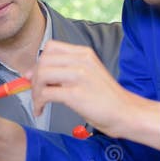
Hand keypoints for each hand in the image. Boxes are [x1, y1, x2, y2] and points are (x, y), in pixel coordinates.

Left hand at [31, 41, 159, 144]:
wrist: (126, 113)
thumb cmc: (107, 99)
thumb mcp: (88, 75)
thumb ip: (66, 71)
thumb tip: (33, 73)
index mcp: (85, 54)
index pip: (51, 47)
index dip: (39, 62)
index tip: (35, 76)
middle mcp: (82, 61)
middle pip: (43, 60)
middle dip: (34, 78)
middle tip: (36, 93)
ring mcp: (79, 76)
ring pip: (42, 75)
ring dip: (35, 91)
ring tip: (39, 103)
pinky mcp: (76, 94)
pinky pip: (46, 93)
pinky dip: (38, 103)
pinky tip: (41, 110)